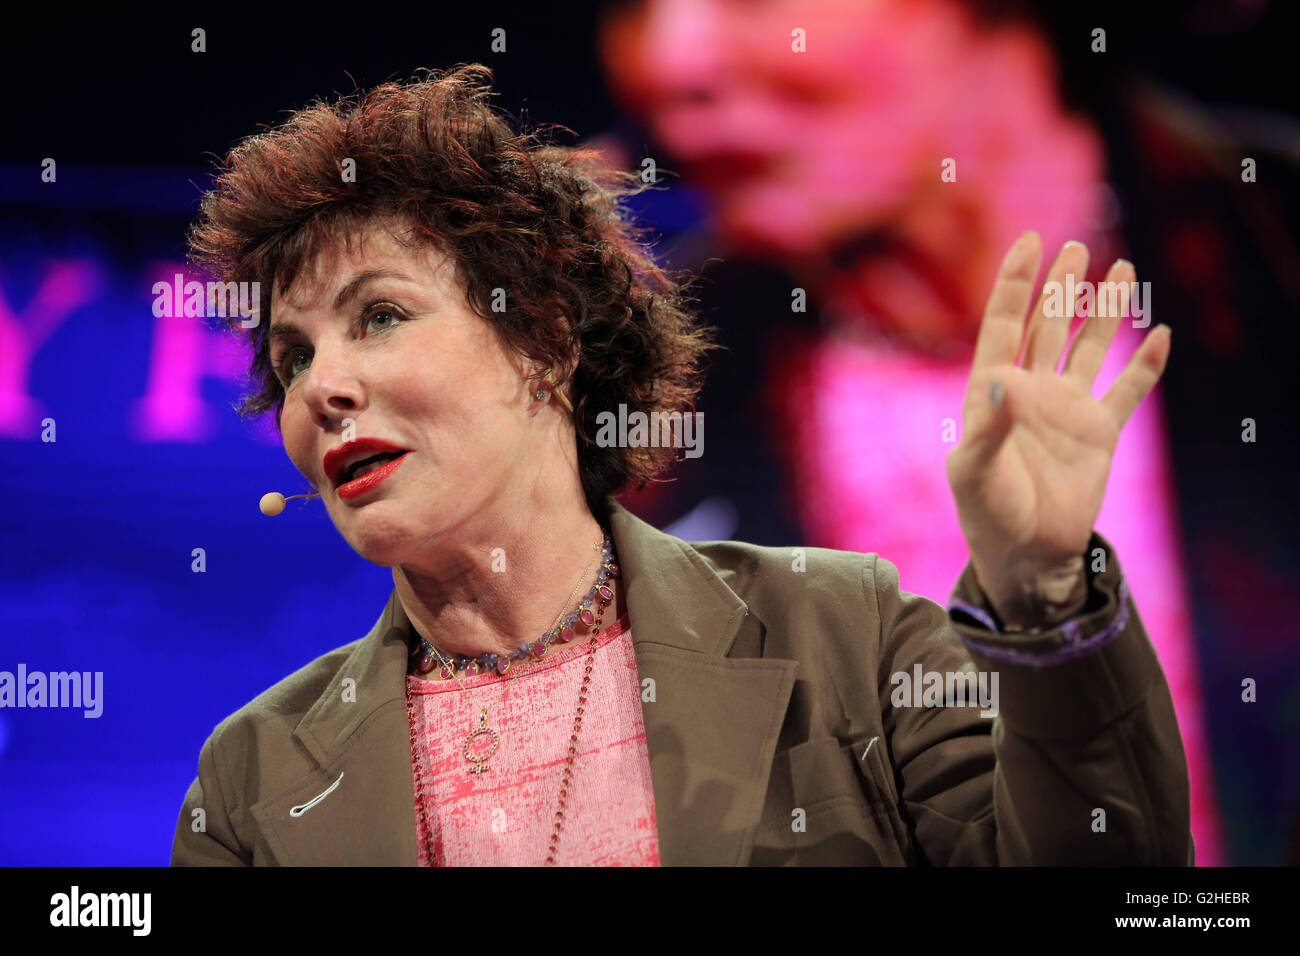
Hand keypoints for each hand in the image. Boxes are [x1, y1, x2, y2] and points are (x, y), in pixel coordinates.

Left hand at [945, 232, 1171, 627]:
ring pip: (1089, 348)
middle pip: (1048, 326)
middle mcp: (1030, 392)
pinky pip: (1128, 392)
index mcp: (991, 391)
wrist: (1025, 555)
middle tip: (1073, 247)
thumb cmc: (986, 514)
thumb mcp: (974, 473)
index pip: (1003, 326)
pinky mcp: (1099, 434)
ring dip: (1104, 312)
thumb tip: (1000, 378)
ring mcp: (1067, 410)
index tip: (1029, 242)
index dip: (1016, 285)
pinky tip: (1159, 336)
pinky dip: (1145, 366)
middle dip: (1060, 287)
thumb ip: (987, 426)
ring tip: (1122, 270)